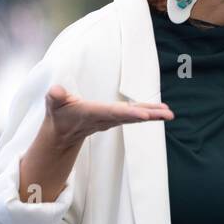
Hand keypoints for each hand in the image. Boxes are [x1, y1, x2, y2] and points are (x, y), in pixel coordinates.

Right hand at [44, 83, 172, 148]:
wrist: (63, 132)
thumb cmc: (59, 113)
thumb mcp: (54, 104)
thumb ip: (55, 97)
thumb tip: (56, 91)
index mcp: (92, 113)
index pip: (113, 113)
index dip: (128, 114)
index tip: (144, 116)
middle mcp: (106, 118)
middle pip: (130, 116)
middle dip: (148, 115)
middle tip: (167, 115)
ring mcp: (112, 119)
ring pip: (135, 116)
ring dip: (153, 115)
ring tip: (170, 114)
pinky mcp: (116, 118)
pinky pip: (135, 115)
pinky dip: (149, 113)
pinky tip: (162, 112)